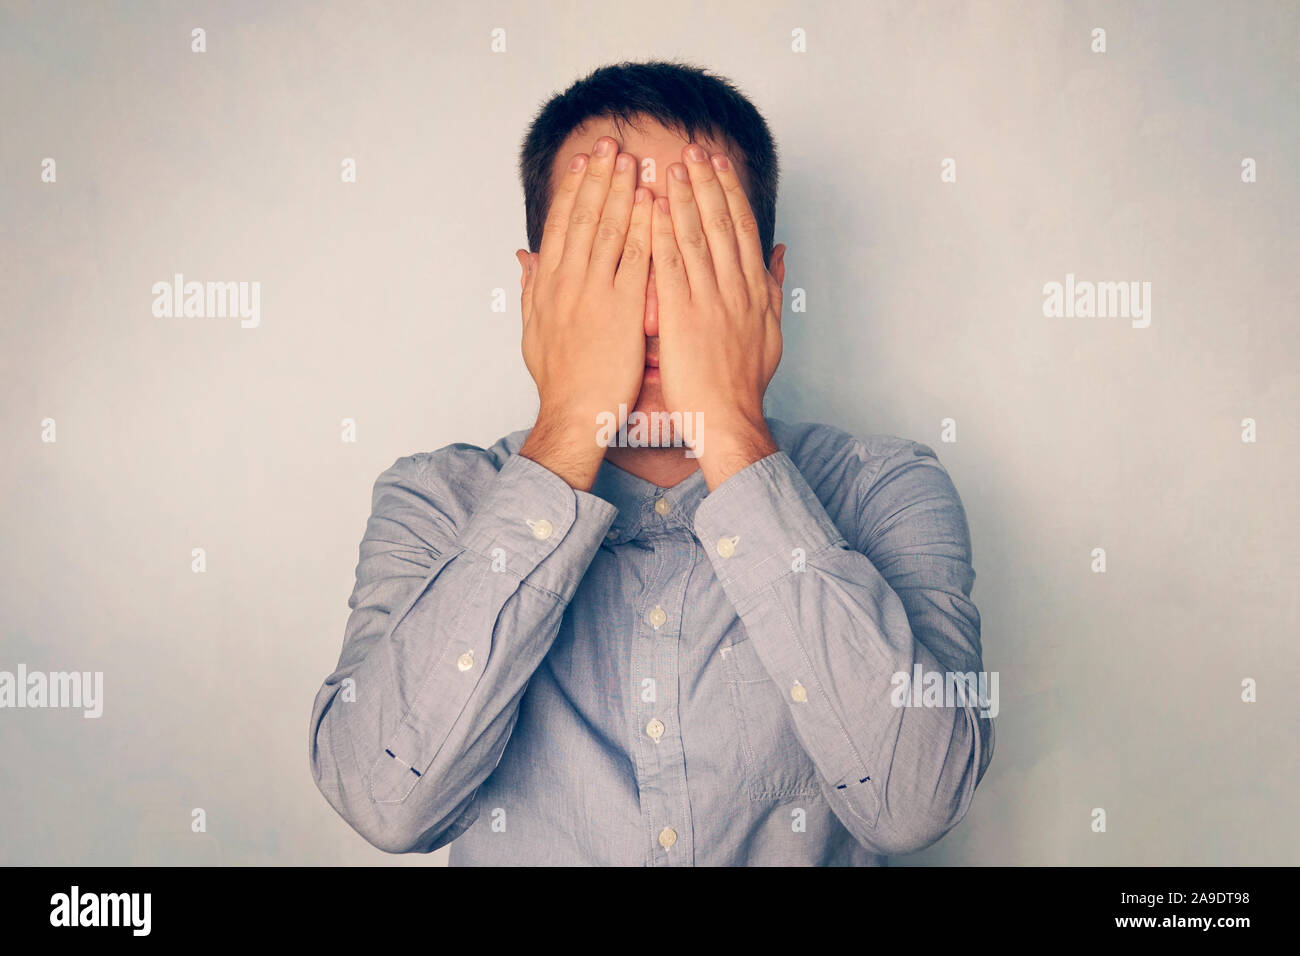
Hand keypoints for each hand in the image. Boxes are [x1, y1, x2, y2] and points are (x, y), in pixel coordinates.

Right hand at [517, 136, 652, 489]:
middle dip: (599, 176)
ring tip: (632, 160)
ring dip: (622, 191)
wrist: (576, 415)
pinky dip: (643, 228)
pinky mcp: (623, 310)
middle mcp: (568, 283)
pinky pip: (636, 260)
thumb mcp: (533, 331)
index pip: (561, 225)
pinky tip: (653, 203)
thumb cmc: (561, 380)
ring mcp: (595, 294)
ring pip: (609, 230)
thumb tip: (525, 256)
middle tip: (611, 142)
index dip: (574, 189)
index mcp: (548, 285)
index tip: (584, 161)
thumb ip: (531, 289)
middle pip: (584, 217)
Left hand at [651, 144, 786, 489]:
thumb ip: (775, 288)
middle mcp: (735, 289)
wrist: (728, 418)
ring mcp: (709, 301)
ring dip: (683, 198)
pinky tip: (651, 209)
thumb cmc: (743, 383)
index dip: (729, 193)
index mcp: (754, 291)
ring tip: (672, 166)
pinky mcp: (682, 316)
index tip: (717, 165)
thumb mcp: (772, 332)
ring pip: (696, 237)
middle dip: (706, 183)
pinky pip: (670, 266)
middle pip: (721, 224)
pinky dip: (661, 234)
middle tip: (693, 149)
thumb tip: (780, 255)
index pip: (743, 230)